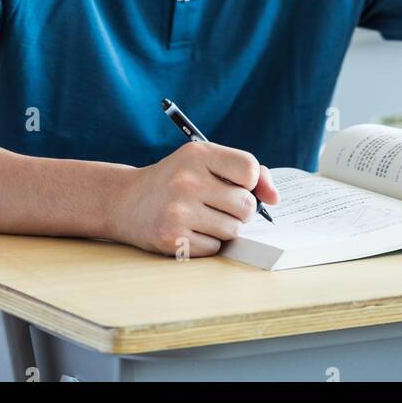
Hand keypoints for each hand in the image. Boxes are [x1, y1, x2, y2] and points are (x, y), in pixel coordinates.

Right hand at [110, 140, 279, 256]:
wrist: (126, 201)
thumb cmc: (175, 180)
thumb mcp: (204, 162)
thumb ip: (245, 172)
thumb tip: (275, 198)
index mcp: (197, 154)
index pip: (249, 169)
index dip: (251, 182)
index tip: (237, 184)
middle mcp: (187, 180)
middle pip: (246, 206)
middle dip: (239, 209)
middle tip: (216, 204)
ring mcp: (178, 211)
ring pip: (233, 230)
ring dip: (224, 228)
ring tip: (201, 216)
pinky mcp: (173, 239)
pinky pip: (215, 248)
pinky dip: (208, 243)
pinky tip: (189, 230)